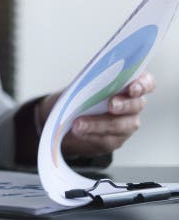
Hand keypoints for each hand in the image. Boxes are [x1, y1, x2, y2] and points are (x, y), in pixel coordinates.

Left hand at [38, 72, 155, 157]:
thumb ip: (91, 79)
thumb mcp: (85, 84)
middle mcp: (133, 105)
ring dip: (97, 124)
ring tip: (78, 124)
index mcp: (130, 86)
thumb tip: (86, 78)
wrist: (72, 120)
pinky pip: (105, 139)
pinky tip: (78, 132)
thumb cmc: (82, 95)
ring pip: (119, 125)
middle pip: (136, 105)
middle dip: (124, 105)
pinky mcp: (114, 140)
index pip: (146, 83)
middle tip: (111, 105)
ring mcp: (126, 124)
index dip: (143, 85)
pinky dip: (89, 134)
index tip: (132, 88)